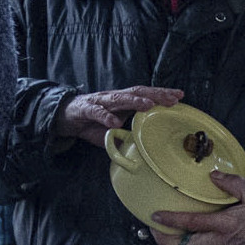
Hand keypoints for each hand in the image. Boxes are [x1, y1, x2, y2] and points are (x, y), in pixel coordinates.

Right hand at [54, 84, 186, 144]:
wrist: (65, 117)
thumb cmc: (91, 123)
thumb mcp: (113, 133)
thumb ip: (126, 139)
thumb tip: (141, 152)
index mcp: (123, 102)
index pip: (146, 95)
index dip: (162, 94)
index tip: (179, 96)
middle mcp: (114, 97)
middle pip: (138, 92)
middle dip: (156, 95)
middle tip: (172, 99)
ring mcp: (100, 102)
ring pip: (120, 98)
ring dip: (135, 101)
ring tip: (149, 105)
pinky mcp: (86, 109)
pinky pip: (97, 112)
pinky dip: (106, 116)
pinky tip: (115, 122)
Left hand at [151, 170, 244, 244]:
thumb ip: (233, 183)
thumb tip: (213, 176)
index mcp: (224, 224)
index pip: (191, 224)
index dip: (171, 221)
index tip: (156, 217)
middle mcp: (219, 242)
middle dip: (165, 242)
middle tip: (153, 232)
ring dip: (178, 244)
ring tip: (167, 232)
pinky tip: (190, 236)